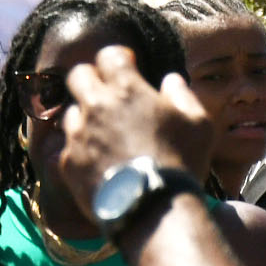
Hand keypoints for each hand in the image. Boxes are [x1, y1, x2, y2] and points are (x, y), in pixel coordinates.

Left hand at [54, 45, 215, 209]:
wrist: (152, 210)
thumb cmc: (180, 163)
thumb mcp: (198, 124)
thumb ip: (182, 95)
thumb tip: (170, 80)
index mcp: (126, 90)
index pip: (108, 55)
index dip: (118, 59)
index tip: (127, 67)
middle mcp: (95, 106)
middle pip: (77, 75)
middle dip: (91, 80)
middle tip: (107, 96)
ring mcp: (77, 134)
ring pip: (70, 112)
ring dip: (84, 118)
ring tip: (104, 135)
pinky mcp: (66, 161)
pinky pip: (67, 147)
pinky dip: (80, 150)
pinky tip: (98, 163)